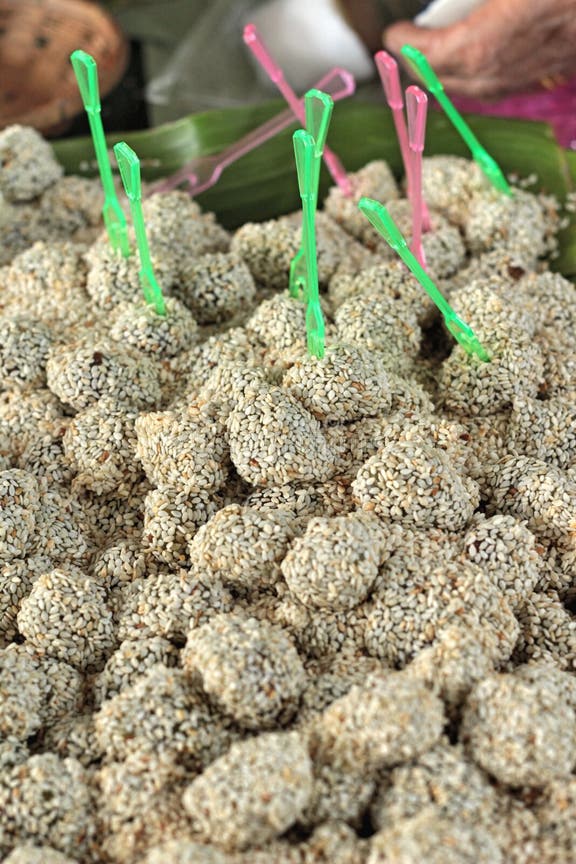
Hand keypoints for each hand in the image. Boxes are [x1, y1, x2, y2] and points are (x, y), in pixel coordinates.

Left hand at [383, 0, 575, 99]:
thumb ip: (467, 3)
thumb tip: (448, 7)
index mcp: (480, 46)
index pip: (425, 57)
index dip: (405, 44)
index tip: (394, 33)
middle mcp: (495, 73)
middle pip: (442, 79)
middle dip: (419, 65)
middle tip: (406, 46)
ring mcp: (521, 79)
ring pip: (470, 86)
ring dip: (446, 73)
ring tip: (433, 55)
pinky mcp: (544, 75)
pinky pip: (497, 84)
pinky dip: (476, 74)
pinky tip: (474, 60)